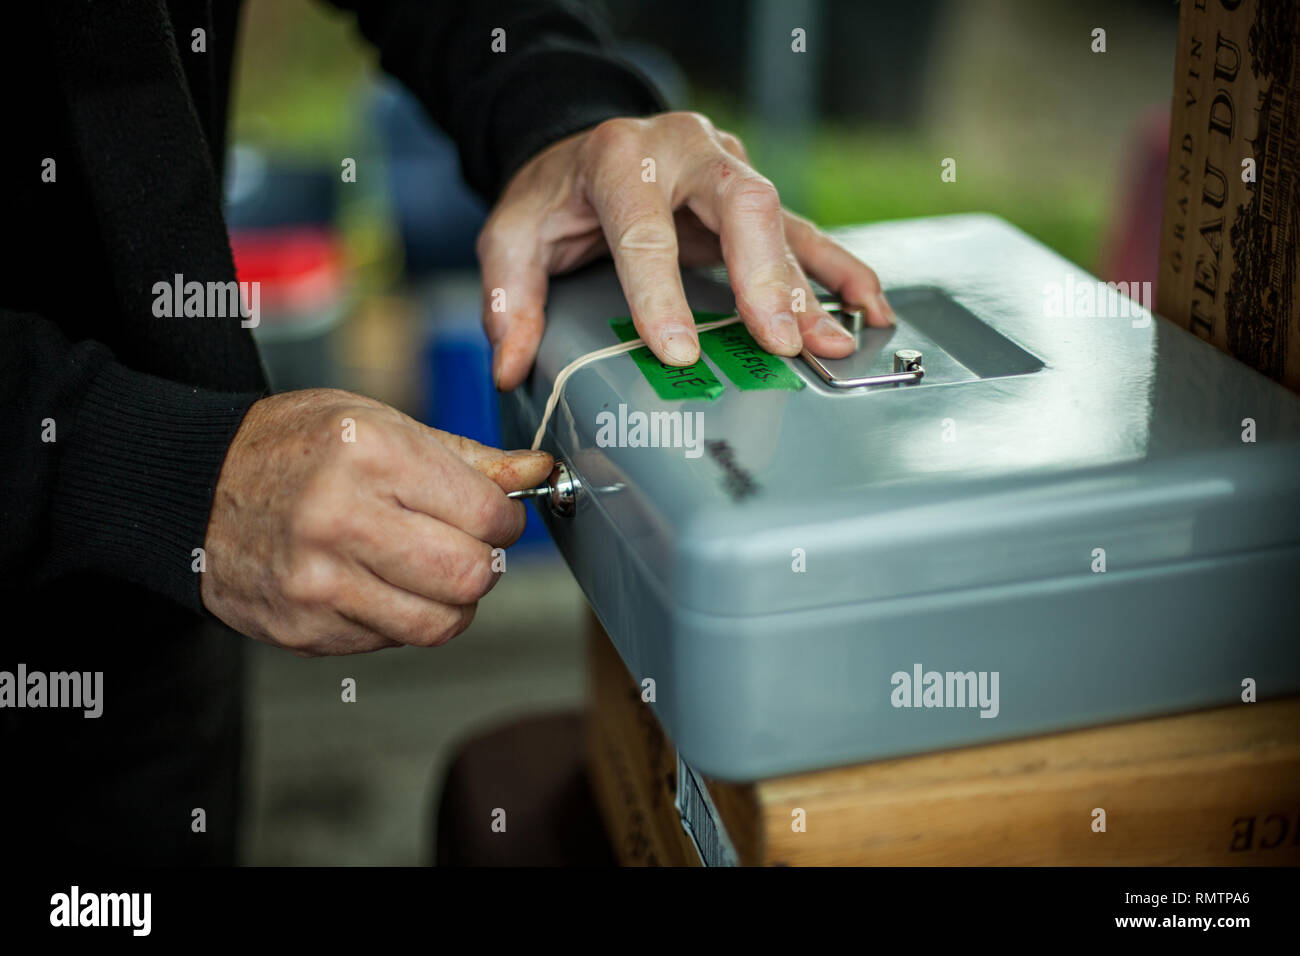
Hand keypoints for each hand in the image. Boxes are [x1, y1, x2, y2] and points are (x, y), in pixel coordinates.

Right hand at [199, 388, 552, 655]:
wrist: (189, 489)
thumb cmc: (294, 446)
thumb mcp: (380, 424)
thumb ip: (467, 457)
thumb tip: (537, 471)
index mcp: (370, 455)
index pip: (488, 515)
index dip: (506, 518)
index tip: (494, 515)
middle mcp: (340, 519)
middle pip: (471, 576)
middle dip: (485, 564)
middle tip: (465, 546)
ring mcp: (318, 582)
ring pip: (439, 624)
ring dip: (451, 602)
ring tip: (428, 571)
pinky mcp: (304, 629)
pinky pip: (392, 641)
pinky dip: (402, 618)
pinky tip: (377, 584)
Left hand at [477, 111, 893, 389]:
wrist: (582, 150)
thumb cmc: (554, 196)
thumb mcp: (512, 234)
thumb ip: (510, 295)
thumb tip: (512, 363)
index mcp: (618, 159)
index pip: (645, 229)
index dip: (661, 294)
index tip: (678, 351)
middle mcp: (684, 151)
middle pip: (739, 204)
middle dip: (762, 277)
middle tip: (777, 340)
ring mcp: (727, 169)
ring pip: (780, 218)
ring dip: (810, 285)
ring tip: (831, 340)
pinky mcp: (752, 198)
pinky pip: (806, 230)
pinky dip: (839, 270)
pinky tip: (867, 307)